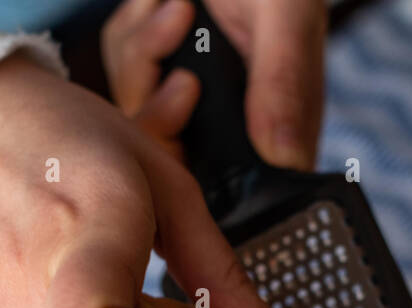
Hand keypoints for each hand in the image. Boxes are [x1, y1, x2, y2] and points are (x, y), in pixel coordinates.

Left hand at [102, 0, 326, 169]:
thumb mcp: (285, 14)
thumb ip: (283, 81)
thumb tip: (284, 157)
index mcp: (279, 126)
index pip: (236, 186)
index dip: (193, 166)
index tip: (184, 92)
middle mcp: (235, 124)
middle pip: (172, 157)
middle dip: (157, 98)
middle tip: (177, 34)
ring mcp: (196, 103)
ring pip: (140, 115)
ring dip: (144, 53)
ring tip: (176, 4)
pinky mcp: (162, 77)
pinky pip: (126, 78)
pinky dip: (133, 36)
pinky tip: (160, 4)